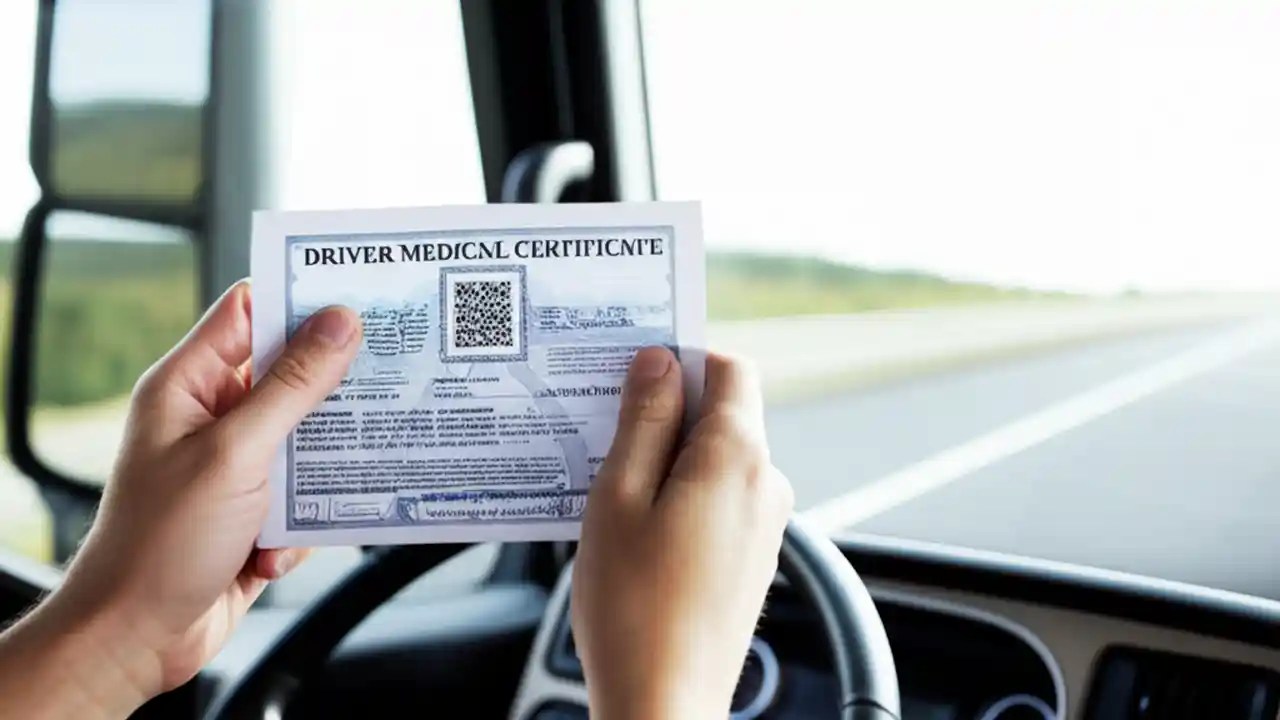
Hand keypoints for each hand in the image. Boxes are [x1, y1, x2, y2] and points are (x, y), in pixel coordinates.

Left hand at [0, 281, 361, 717]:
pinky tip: (273, 549)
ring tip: (331, 482)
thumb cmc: (159, 544)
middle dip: (331, 390)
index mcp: (188, 385)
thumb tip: (338, 324)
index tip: (358, 296)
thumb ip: (292, 386)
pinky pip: (305, 495)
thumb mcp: (235, 452)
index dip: (299, 300)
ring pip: (306, 440)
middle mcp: (210, 418)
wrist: (135, 638)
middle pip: (289, 377)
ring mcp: (233, 466)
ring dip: (318, 469)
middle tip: (381, 381)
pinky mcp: (253, 511)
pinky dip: (303, 521)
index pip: (248, 315)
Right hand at [570, 348, 793, 719]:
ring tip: (610, 491)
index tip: (634, 368)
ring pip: (715, 460)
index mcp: (738, 457)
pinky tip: (635, 527)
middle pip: (722, 413)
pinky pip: (718, 500)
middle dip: (665, 411)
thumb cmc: (633, 607)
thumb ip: (644, 420)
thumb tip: (659, 361)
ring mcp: (765, 524)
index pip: (731, 367)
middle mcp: (765, 484)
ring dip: (666, 458)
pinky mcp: (753, 557)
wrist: (665, 703)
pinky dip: (680, 495)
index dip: (683, 357)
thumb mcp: (619, 496)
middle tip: (603, 432)